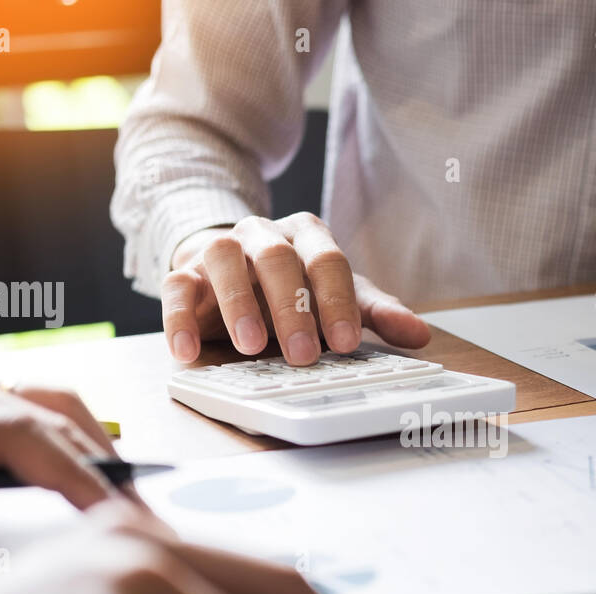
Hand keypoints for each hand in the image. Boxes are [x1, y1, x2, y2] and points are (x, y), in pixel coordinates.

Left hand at [0, 367, 119, 593]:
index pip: (11, 431)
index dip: (72, 472)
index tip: (114, 515)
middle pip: (40, 407)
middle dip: (101, 460)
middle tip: (143, 518)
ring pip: (32, 397)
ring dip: (85, 443)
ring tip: (118, 499)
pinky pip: (11, 403)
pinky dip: (55, 434)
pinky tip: (62, 475)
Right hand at [162, 213, 431, 363]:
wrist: (231, 264)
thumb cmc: (291, 286)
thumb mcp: (336, 296)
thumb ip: (375, 313)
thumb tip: (420, 335)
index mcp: (307, 237)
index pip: (327, 261)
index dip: (337, 302)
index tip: (346, 343)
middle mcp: (262, 235)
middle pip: (278, 259)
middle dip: (293, 309)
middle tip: (304, 356)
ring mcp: (220, 249)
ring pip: (224, 259)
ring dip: (237, 304)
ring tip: (250, 347)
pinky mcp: (183, 272)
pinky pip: (175, 287)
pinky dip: (178, 319)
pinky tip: (187, 353)